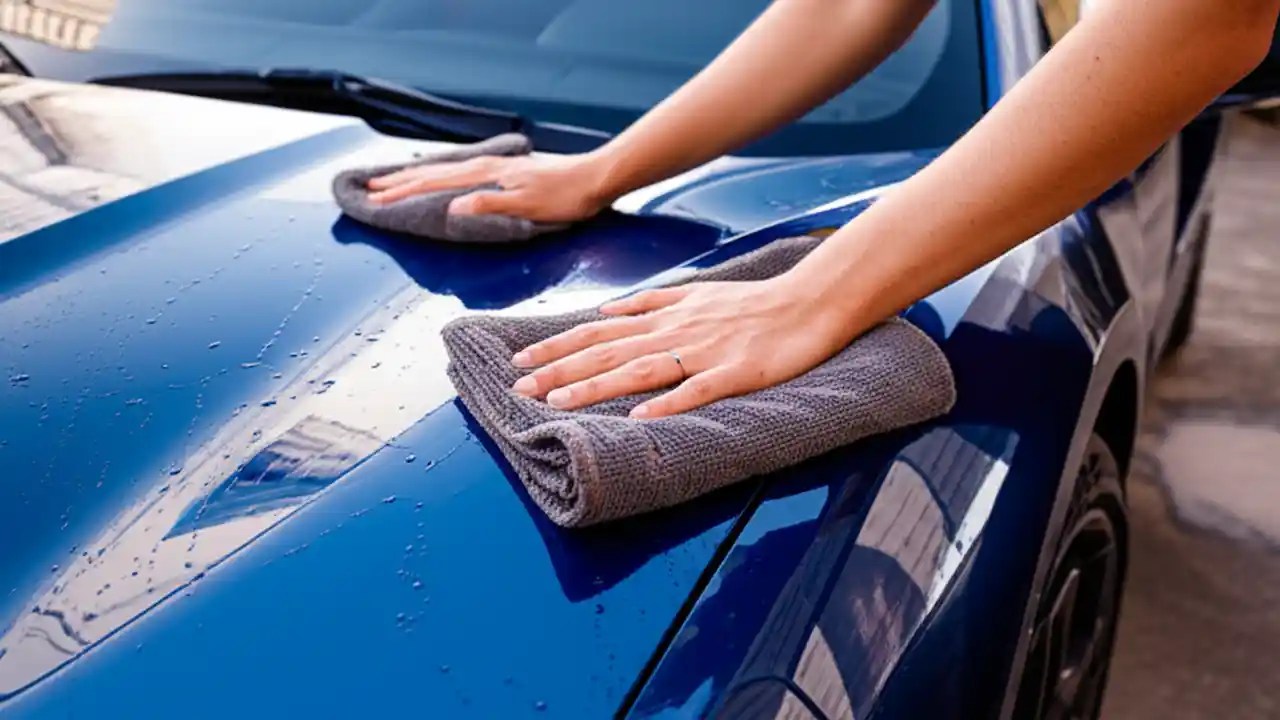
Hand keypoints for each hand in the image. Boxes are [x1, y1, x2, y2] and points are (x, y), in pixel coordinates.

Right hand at [366, 152, 613, 222]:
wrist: (594, 178)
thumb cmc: (564, 197)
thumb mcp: (527, 206)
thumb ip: (487, 205)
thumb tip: (451, 208)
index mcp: (485, 174)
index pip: (433, 183)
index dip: (402, 192)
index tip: (374, 199)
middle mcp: (485, 165)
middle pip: (433, 172)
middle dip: (399, 181)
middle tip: (368, 189)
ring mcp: (495, 165)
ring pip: (444, 168)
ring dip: (415, 174)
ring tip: (392, 179)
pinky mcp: (505, 170)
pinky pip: (460, 169)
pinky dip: (440, 172)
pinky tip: (440, 175)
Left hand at [509, 275, 864, 418]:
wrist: (810, 301)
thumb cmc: (753, 302)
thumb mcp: (694, 292)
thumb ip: (649, 302)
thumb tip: (605, 311)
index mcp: (666, 314)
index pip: (599, 331)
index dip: (558, 345)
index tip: (520, 361)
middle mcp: (676, 331)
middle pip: (608, 351)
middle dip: (560, 370)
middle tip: (519, 388)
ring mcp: (705, 352)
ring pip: (640, 370)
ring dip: (596, 386)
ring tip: (558, 402)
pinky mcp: (737, 372)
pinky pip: (698, 390)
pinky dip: (668, 404)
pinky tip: (639, 419)